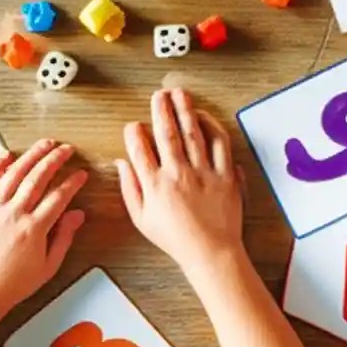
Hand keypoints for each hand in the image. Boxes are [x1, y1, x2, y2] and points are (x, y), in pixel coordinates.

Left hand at [0, 140, 87, 323]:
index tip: (81, 174)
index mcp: (34, 229)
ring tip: (44, 144)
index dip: (73, 182)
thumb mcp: (48, 267)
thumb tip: (78, 215)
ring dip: (31, 156)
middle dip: (55, 159)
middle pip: (38, 178)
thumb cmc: (13, 285)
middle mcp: (13, 214)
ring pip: (13, 174)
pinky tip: (5, 154)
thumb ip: (64, 237)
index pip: (59, 196)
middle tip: (67, 149)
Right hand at [117, 88, 242, 274]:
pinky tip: (204, 116)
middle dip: (160, 109)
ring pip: (192, 132)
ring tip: (179, 94)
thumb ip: (130, 188)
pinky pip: (219, 143)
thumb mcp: (142, 219)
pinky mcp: (224, 174)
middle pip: (166, 133)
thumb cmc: (176, 239)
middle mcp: (178, 175)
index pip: (139, 149)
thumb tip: (122, 162)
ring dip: (184, 109)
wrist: (211, 252)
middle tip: (158, 94)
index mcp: (155, 186)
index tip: (133, 125)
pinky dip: (212, 126)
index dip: (134, 132)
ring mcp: (203, 173)